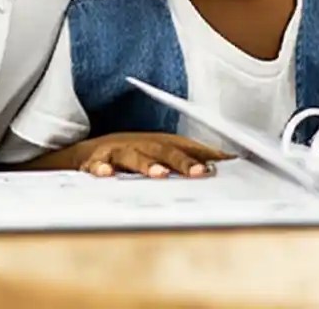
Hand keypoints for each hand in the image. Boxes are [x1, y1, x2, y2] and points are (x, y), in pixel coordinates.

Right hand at [58, 133, 234, 177]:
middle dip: (183, 162)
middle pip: (165, 152)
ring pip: (135, 157)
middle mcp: (143, 145)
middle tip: (200, 172)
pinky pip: (98, 165)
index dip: (206, 155)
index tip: (227, 163)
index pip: (188, 148)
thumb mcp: (163, 152)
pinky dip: (101, 168)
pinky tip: (106, 174)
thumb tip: (228, 161)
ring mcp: (120, 152)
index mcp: (161, 144)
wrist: (89, 149)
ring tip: (161, 174)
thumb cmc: (135, 152)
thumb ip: (193, 157)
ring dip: (148, 165)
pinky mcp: (97, 161)